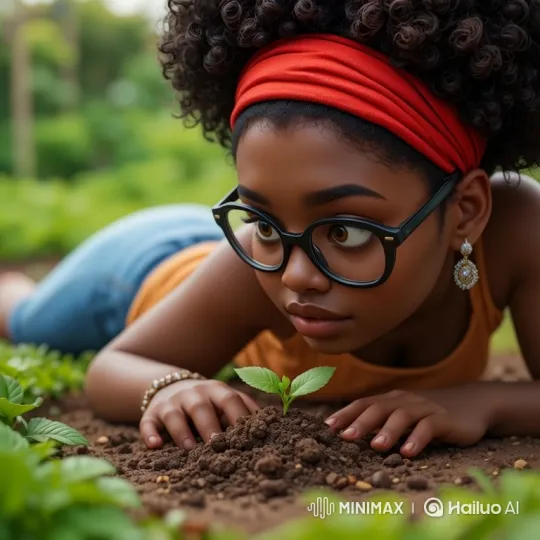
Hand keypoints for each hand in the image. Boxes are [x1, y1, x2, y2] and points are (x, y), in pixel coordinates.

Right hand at [139, 379, 259, 449]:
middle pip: (201, 407)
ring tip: (189, 449)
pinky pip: (147, 423)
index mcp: (216, 390)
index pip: (230, 399)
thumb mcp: (225, 397)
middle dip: (210, 426)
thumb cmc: (207, 400)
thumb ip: (244, 407)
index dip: (239, 416)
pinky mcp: (151, 414)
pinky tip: (154, 446)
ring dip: (182, 432)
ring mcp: (170, 403)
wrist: (170, 386)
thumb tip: (270, 421)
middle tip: (218, 445)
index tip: (248, 435)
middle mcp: (192, 393)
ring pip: (174, 415)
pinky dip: (150, 434)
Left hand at [324, 385, 495, 456]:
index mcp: (391, 400)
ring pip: (402, 415)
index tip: (328, 427)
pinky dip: (417, 438)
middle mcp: (405, 400)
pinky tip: (408, 453)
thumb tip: (351, 433)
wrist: (473, 402)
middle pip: (379, 408)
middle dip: (360, 422)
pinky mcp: (445, 419)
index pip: (364, 403)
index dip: (346, 414)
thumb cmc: (430, 413)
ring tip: (375, 446)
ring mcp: (425, 408)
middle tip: (345, 437)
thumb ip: (382, 421)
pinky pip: (429, 427)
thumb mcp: (404, 414)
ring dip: (387, 430)